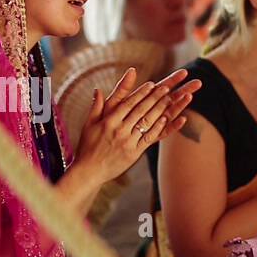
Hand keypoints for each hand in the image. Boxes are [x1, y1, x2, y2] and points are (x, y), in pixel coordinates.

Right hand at [73, 67, 201, 183]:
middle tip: (166, 87)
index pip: (128, 104)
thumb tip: (98, 89)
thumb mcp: (88, 125)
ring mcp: (128, 142)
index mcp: (109, 122)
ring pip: (146, 123)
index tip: (151, 84)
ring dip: (159, 110)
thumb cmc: (87, 147)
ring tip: (170, 100)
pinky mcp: (133, 153)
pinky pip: (148, 139)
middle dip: (154, 98)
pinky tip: (165, 119)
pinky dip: (157, 128)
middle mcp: (119, 130)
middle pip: (140, 111)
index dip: (141, 93)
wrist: (89, 171)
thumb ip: (96, 107)